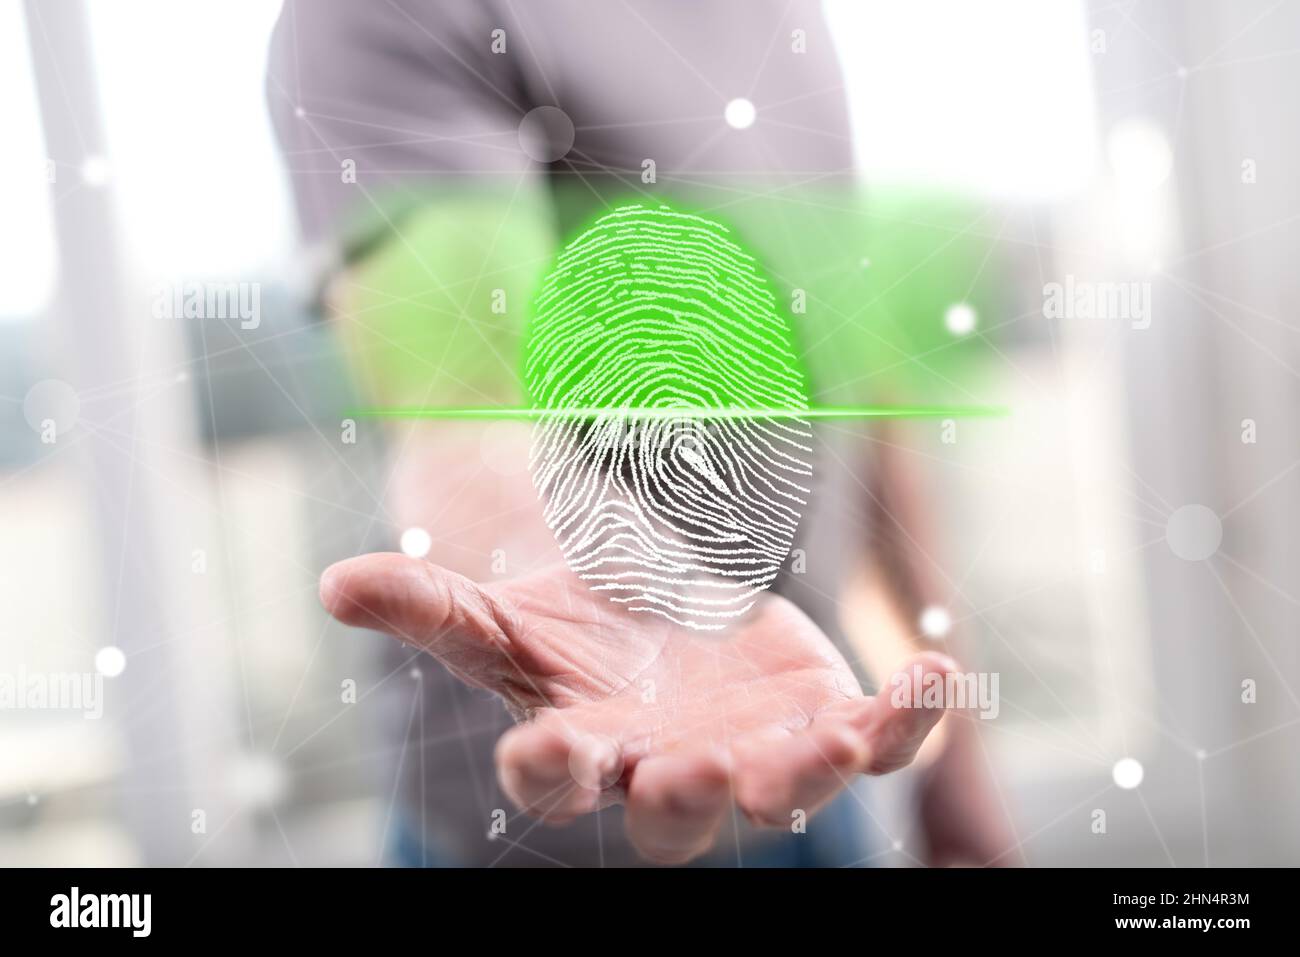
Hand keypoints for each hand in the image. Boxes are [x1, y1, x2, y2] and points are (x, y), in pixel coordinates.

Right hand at [320, 553, 956, 863]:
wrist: (656, 621)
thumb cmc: (572, 634)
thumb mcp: (501, 615)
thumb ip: (430, 608)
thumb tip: (331, 583)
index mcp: (583, 750)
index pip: (554, 782)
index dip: (548, 769)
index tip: (543, 744)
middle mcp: (668, 772)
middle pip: (674, 813)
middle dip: (683, 798)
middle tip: (690, 770)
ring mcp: (753, 758)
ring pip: (785, 792)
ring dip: (809, 774)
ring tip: (836, 741)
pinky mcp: (821, 725)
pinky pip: (876, 741)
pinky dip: (908, 719)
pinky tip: (935, 672)